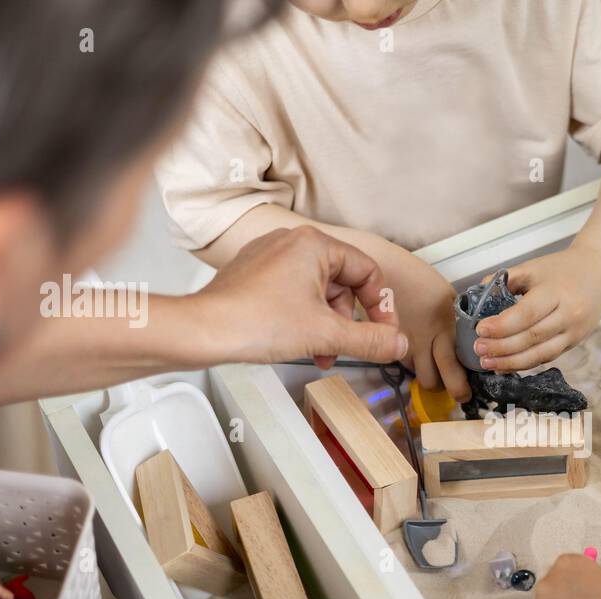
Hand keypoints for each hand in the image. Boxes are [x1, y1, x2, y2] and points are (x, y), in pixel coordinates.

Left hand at [194, 226, 408, 368]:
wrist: (203, 331)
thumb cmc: (254, 322)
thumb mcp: (326, 335)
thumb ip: (370, 340)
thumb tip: (398, 344)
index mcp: (314, 245)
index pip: (367, 271)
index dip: (381, 306)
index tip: (384, 333)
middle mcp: (292, 243)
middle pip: (343, 283)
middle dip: (348, 321)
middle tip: (349, 348)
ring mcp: (270, 257)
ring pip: (318, 291)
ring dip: (326, 325)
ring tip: (321, 353)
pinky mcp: (255, 274)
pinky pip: (293, 293)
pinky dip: (304, 318)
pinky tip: (298, 342)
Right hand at [375, 244, 469, 400]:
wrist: (377, 265)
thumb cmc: (408, 274)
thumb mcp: (442, 293)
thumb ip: (453, 317)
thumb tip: (461, 339)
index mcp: (456, 315)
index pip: (472, 352)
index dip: (474, 368)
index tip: (477, 375)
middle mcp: (439, 330)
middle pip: (453, 375)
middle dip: (458, 390)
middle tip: (460, 393)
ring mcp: (416, 340)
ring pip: (427, 378)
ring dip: (431, 380)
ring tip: (433, 375)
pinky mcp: (395, 344)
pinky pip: (407, 367)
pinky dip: (410, 367)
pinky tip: (411, 358)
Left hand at [473, 245, 600, 371]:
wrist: (600, 274)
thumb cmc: (563, 268)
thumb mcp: (534, 267)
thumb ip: (507, 280)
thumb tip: (477, 296)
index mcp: (557, 292)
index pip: (527, 313)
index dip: (502, 325)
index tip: (480, 329)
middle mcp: (568, 315)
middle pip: (532, 337)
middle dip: (502, 347)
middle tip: (478, 349)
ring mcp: (574, 332)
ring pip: (540, 354)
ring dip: (511, 362)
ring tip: (487, 363)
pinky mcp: (574, 343)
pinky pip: (547, 357)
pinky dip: (525, 363)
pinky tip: (505, 365)